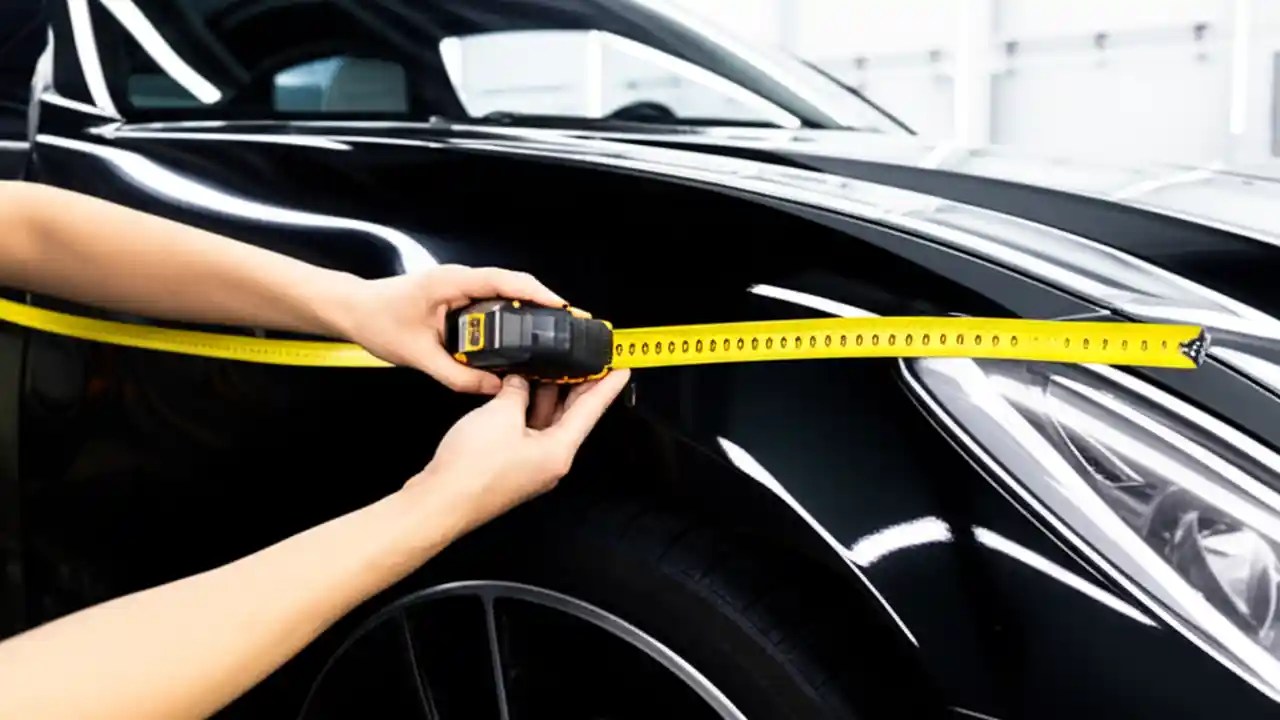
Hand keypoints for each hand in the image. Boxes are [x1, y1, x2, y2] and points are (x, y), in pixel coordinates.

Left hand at [341, 264, 567, 393]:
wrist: (353, 310)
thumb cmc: (378, 321)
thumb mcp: (418, 356)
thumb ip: (458, 376)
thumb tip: (494, 388)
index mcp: (452, 283)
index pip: (505, 281)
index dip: (537, 293)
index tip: (562, 308)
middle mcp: (461, 280)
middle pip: (513, 285)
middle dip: (543, 304)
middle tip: (569, 327)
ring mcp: (461, 287)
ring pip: (505, 294)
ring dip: (530, 310)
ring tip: (554, 333)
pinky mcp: (459, 298)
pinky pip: (493, 304)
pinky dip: (512, 317)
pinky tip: (523, 337)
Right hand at [404, 369, 630, 532]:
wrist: (440, 501)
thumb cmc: (472, 468)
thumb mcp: (500, 415)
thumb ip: (517, 392)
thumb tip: (520, 383)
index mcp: (559, 450)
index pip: (591, 411)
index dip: (607, 387)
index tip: (622, 370)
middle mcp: (551, 460)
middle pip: (572, 416)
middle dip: (579, 387)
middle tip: (589, 360)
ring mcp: (531, 464)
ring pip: (548, 422)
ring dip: (549, 395)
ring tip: (552, 366)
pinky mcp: (511, 465)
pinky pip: (529, 430)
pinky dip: (528, 408)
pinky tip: (519, 390)